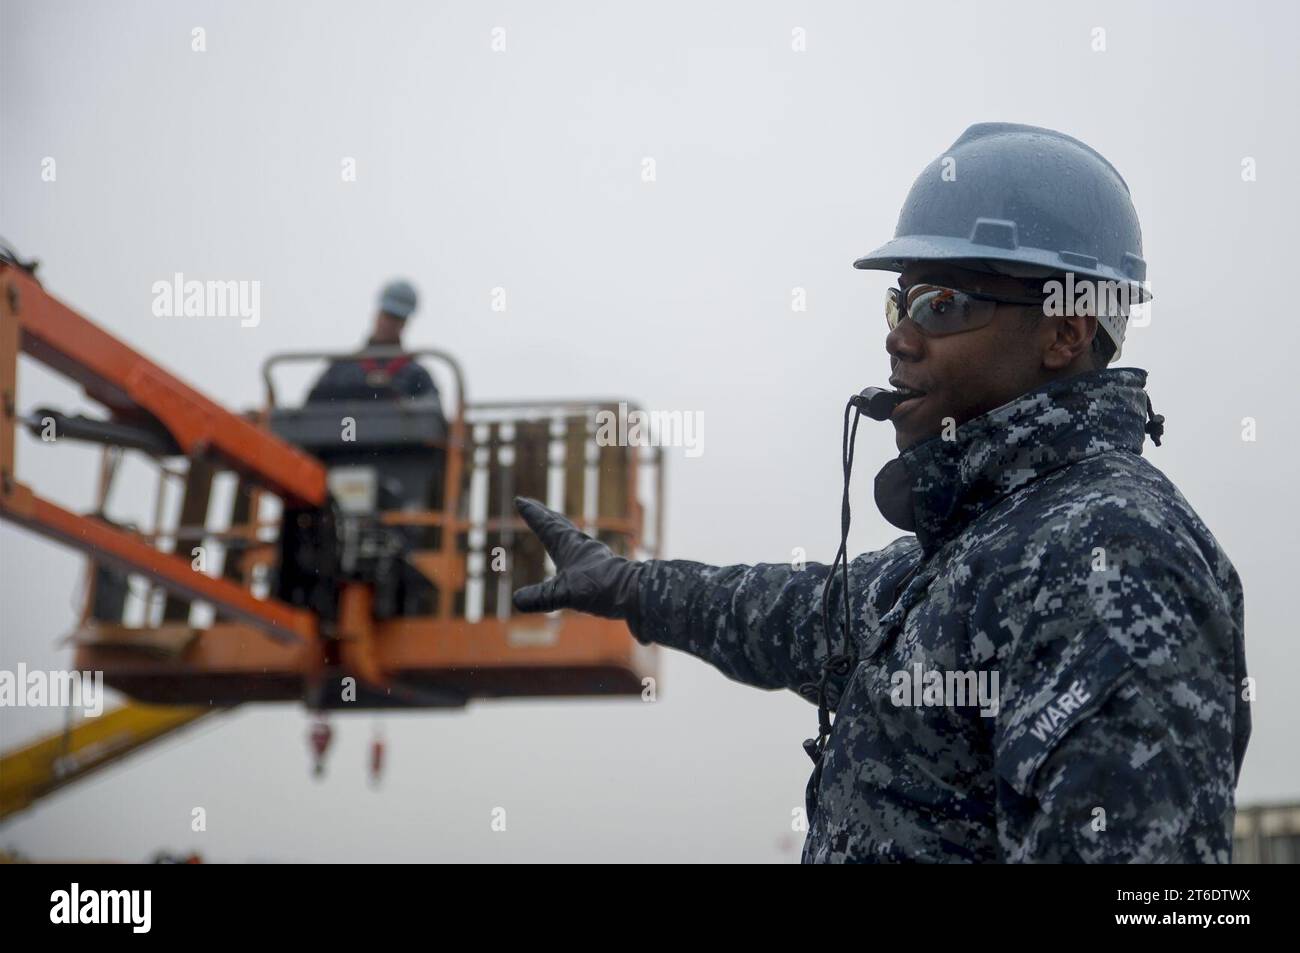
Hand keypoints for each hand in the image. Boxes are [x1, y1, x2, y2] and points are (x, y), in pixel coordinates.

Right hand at [510, 497, 643, 624]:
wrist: (636, 592)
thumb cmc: (602, 588)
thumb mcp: (566, 594)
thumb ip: (542, 596)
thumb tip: (517, 600)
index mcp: (569, 546)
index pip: (546, 525)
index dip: (532, 514)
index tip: (520, 500)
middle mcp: (581, 546)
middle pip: (559, 524)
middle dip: (544, 515)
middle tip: (531, 504)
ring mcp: (592, 556)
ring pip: (571, 535)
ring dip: (559, 527)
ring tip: (553, 525)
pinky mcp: (602, 568)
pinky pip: (581, 551)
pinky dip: (572, 546)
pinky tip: (576, 557)